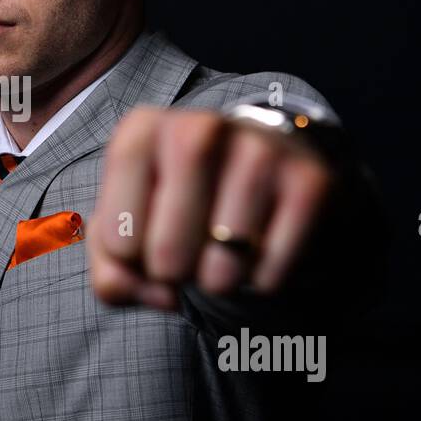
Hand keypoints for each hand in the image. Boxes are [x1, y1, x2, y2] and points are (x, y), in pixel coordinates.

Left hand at [88, 106, 337, 309]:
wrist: (257, 175)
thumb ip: (111, 272)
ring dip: (217, 281)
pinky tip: (256, 255)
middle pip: (168, 246)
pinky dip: (261, 279)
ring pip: (226, 256)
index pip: (114, 226)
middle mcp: (201, 127)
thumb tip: (157, 293)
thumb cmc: (174, 208)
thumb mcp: (127, 233)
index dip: (125, 257)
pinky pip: (274, 263)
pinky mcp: (309, 180)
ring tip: (217, 262)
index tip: (134, 249)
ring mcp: (260, 149)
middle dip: (170, 277)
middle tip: (177, 267)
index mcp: (143, 131)